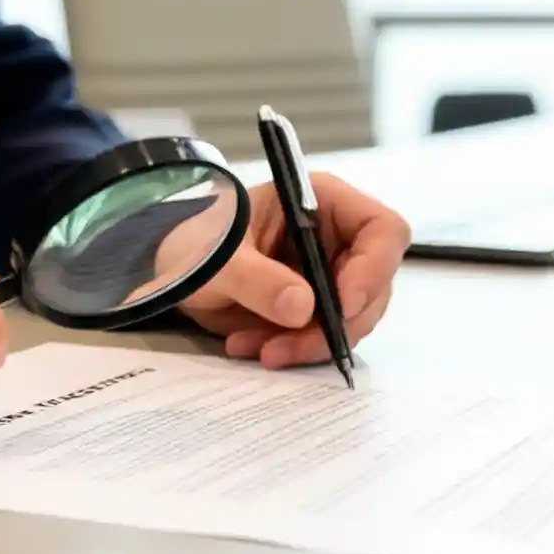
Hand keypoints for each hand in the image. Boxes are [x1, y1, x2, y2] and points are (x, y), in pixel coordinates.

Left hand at [178, 173, 409, 368]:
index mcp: (323, 202)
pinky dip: (293, 350)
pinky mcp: (317, 309)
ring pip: (352, 321)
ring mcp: (330, 275)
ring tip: (257, 348)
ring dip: (308, 344)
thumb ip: (256, 278)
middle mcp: (338, 238)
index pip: (382, 231)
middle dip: (333, 325)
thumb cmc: (196, 243)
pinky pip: (325, 338)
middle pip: (373, 287)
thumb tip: (302, 308)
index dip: (374, 269)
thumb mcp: (217, 258)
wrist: (171, 270)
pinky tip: (252, 347)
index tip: (342, 308)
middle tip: (285, 347)